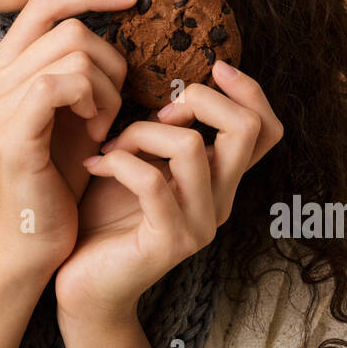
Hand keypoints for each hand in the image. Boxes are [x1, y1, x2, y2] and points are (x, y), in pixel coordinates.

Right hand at [0, 0, 134, 278]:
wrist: (34, 240)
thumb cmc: (61, 176)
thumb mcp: (76, 109)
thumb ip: (82, 66)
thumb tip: (120, 13)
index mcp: (4, 66)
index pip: (44, 1)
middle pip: (69, 27)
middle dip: (110, 62)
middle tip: (113, 107)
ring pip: (73, 52)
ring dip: (107, 89)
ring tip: (104, 127)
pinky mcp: (11, 129)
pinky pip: (61, 82)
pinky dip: (93, 102)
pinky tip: (96, 134)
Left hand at [53, 61, 283, 322]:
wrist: (80, 279)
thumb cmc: (104, 213)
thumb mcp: (140, 157)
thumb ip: (164, 128)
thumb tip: (172, 81)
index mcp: (219, 178)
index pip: (265, 129)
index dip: (249, 90)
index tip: (213, 68)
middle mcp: (220, 200)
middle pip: (245, 129)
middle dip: (199, 99)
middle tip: (158, 108)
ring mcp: (199, 224)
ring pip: (191, 146)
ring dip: (142, 130)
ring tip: (112, 144)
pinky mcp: (169, 242)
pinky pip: (151, 182)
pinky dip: (118, 161)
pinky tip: (96, 164)